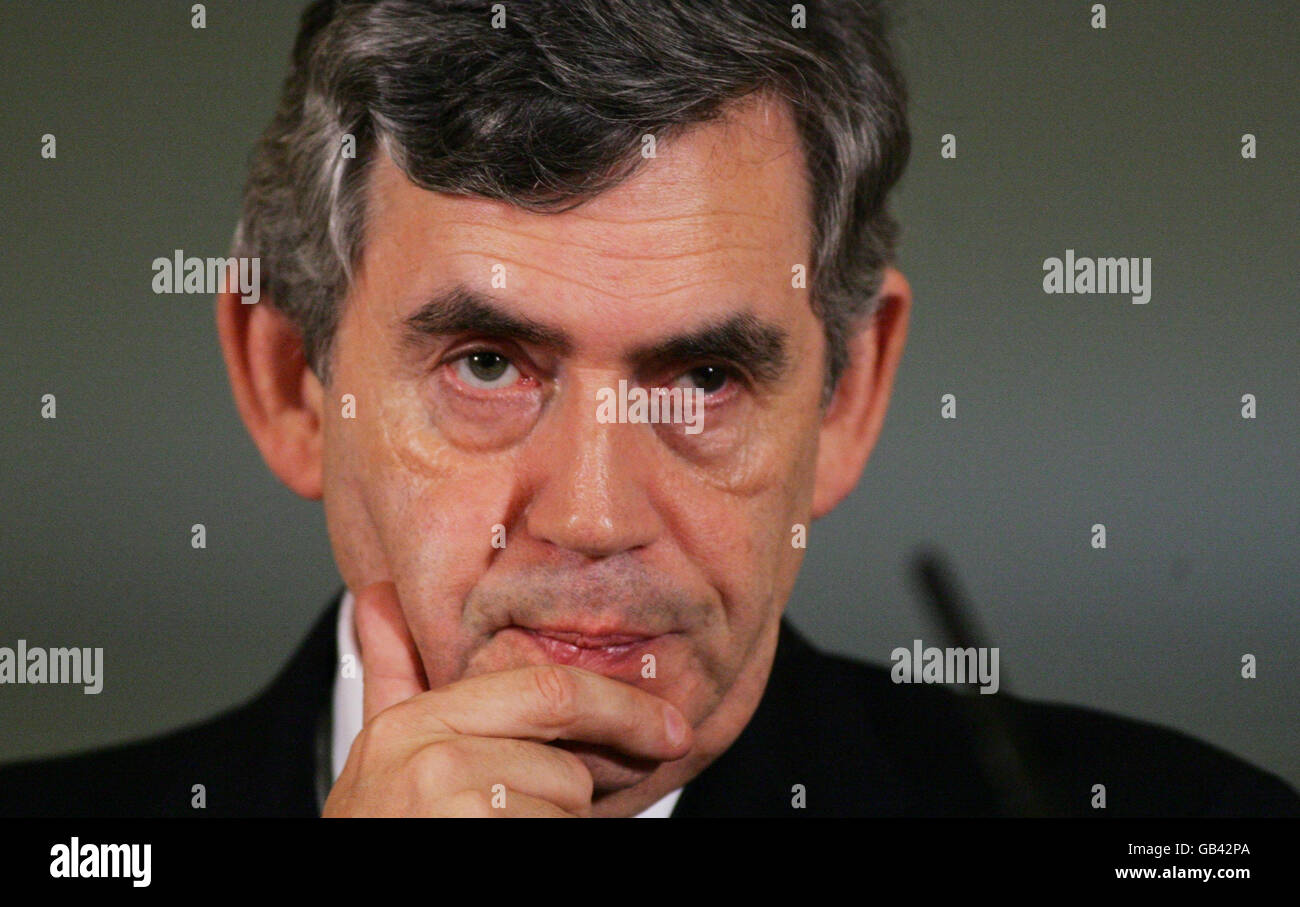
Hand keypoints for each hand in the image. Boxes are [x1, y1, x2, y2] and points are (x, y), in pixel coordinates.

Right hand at [322, 581, 691, 815]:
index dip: (622, 709)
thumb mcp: (379, 755)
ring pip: (567, 812)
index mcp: (412, 724)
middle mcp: (431, 760)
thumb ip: (393, 674)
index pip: (548, 692)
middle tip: (561, 812)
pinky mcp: (481, 842)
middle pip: (566, 766)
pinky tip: (501, 849)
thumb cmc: (378, 831)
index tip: (670, 729)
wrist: (336, 900)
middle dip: (572, 797)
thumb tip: (377, 596)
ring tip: (493, 835)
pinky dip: (549, 848)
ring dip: (550, 833)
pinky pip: (559, 837)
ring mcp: (454, 808)